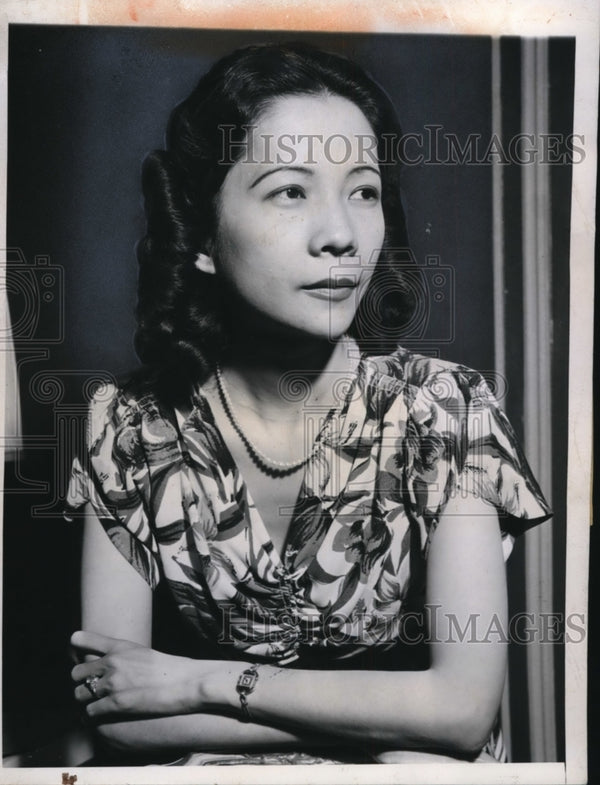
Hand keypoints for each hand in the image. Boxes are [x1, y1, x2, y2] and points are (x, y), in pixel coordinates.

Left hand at [70, 630, 237, 718]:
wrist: (186, 683)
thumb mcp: (143, 652)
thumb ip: (123, 655)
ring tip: (96, 704)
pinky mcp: (116, 704)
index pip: (82, 641)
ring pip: (79, 694)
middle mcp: (113, 662)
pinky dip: (92, 716)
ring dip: (86, 700)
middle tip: (92, 689)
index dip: (77, 648)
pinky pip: (89, 712)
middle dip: (81, 682)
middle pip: (76, 673)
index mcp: (120, 647)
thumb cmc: (170, 668)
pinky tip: (100, 716)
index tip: (77, 655)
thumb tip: (109, 664)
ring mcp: (113, 683)